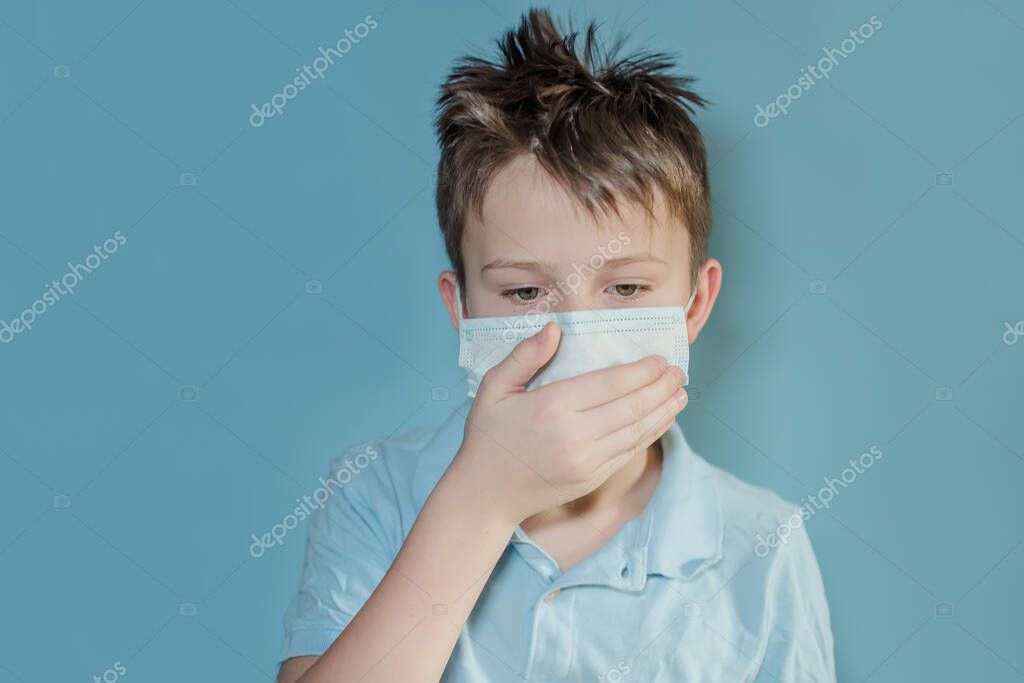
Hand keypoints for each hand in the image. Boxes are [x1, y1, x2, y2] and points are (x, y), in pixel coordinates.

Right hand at [449, 321, 687, 525]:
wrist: (486, 493)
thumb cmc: (489, 435)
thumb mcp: (493, 387)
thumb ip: (524, 356)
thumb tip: (555, 329)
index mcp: (553, 406)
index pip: (612, 384)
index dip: (642, 371)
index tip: (660, 360)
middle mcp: (575, 435)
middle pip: (632, 406)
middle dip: (661, 387)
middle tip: (680, 372)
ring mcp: (586, 461)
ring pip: (637, 431)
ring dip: (664, 410)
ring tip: (681, 393)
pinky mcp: (591, 478)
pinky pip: (630, 452)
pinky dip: (651, 434)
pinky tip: (661, 420)